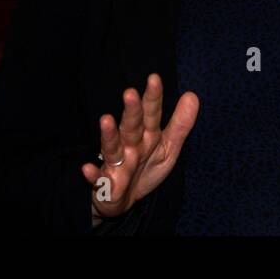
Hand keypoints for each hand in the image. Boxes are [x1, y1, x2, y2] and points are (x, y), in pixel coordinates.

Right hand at [81, 72, 198, 219]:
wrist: (123, 199)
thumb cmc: (145, 168)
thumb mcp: (168, 148)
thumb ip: (180, 124)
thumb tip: (192, 95)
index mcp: (147, 136)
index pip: (151, 114)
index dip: (153, 98)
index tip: (154, 78)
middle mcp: (129, 145)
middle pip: (131, 126)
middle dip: (131, 111)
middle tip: (130, 93)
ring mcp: (116, 164)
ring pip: (112, 147)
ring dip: (108, 135)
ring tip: (105, 120)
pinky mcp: (104, 185)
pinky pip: (98, 180)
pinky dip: (93, 175)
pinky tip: (87, 168)